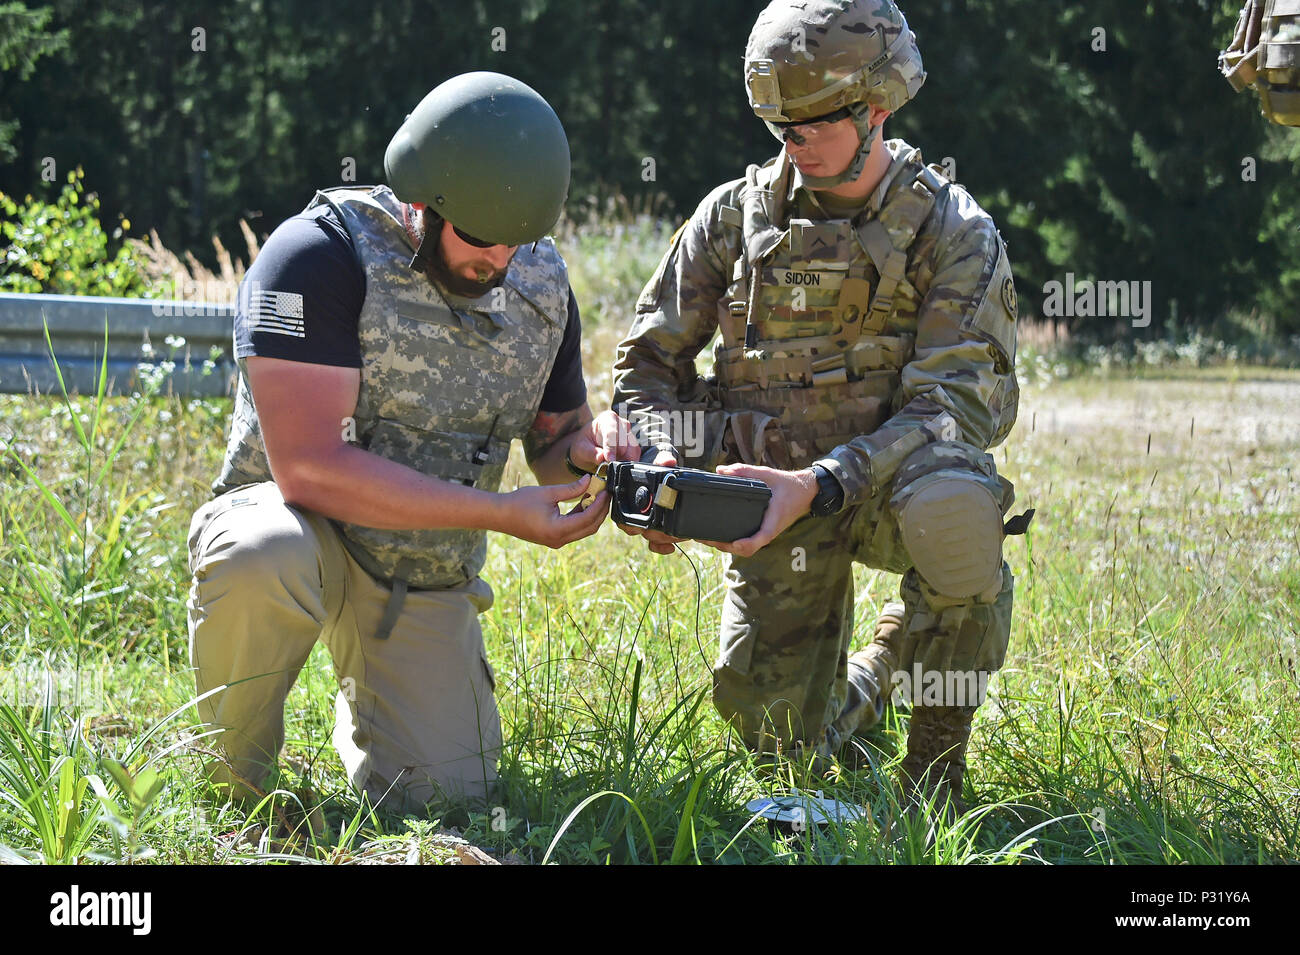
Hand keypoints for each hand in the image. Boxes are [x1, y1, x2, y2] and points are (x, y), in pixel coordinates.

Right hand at [501, 476, 608, 548]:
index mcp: (558, 530)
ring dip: (592, 514)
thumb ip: (571, 488)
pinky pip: (575, 529)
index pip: (588, 518)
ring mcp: (557, 541)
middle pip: (590, 528)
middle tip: (606, 493)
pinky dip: (582, 517)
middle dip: (600, 511)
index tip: (606, 491)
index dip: (600, 504)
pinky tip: (585, 501)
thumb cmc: (521, 502)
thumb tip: (590, 480)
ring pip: (584, 530)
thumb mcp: (548, 492)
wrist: (500, 516)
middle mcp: (559, 540)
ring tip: (597, 495)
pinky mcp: (554, 538)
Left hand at [566, 409, 639, 472]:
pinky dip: (629, 462)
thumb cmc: (584, 445)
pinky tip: (619, 466)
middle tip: (610, 465)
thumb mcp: (581, 449)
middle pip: (626, 440)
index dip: (611, 446)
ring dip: (625, 460)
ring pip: (633, 448)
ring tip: (613, 467)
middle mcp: (621, 424)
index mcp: (607, 419)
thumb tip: (602, 457)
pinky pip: (635, 455)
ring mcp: (628, 435)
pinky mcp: (632, 446)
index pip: (612, 431)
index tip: (609, 459)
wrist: (588, 450)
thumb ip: (591, 453)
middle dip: (619, 454)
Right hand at [614, 448, 685, 555]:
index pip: (622, 517)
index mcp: (629, 496)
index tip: (641, 528)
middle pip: (637, 530)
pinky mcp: (657, 526)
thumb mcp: (659, 459)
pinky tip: (671, 548)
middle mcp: (635, 510)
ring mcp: (646, 520)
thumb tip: (669, 461)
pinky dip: (661, 547)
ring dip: (662, 539)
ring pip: (648, 537)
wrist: (665, 468)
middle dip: (654, 534)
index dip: (630, 525)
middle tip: (670, 534)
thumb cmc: (656, 463)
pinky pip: (654, 543)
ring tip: (679, 537)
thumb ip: (662, 460)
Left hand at [693, 463, 817, 558]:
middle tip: (703, 538)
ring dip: (725, 546)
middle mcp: (769, 531)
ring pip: (745, 549)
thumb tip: (721, 470)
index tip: (734, 542)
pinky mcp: (761, 532)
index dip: (748, 543)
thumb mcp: (767, 474)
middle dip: (725, 546)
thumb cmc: (787, 484)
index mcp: (773, 520)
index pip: (762, 537)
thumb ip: (744, 471)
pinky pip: (746, 543)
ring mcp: (765, 534)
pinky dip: (731, 543)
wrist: (805, 492)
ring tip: (704, 538)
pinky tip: (716, 535)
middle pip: (747, 549)